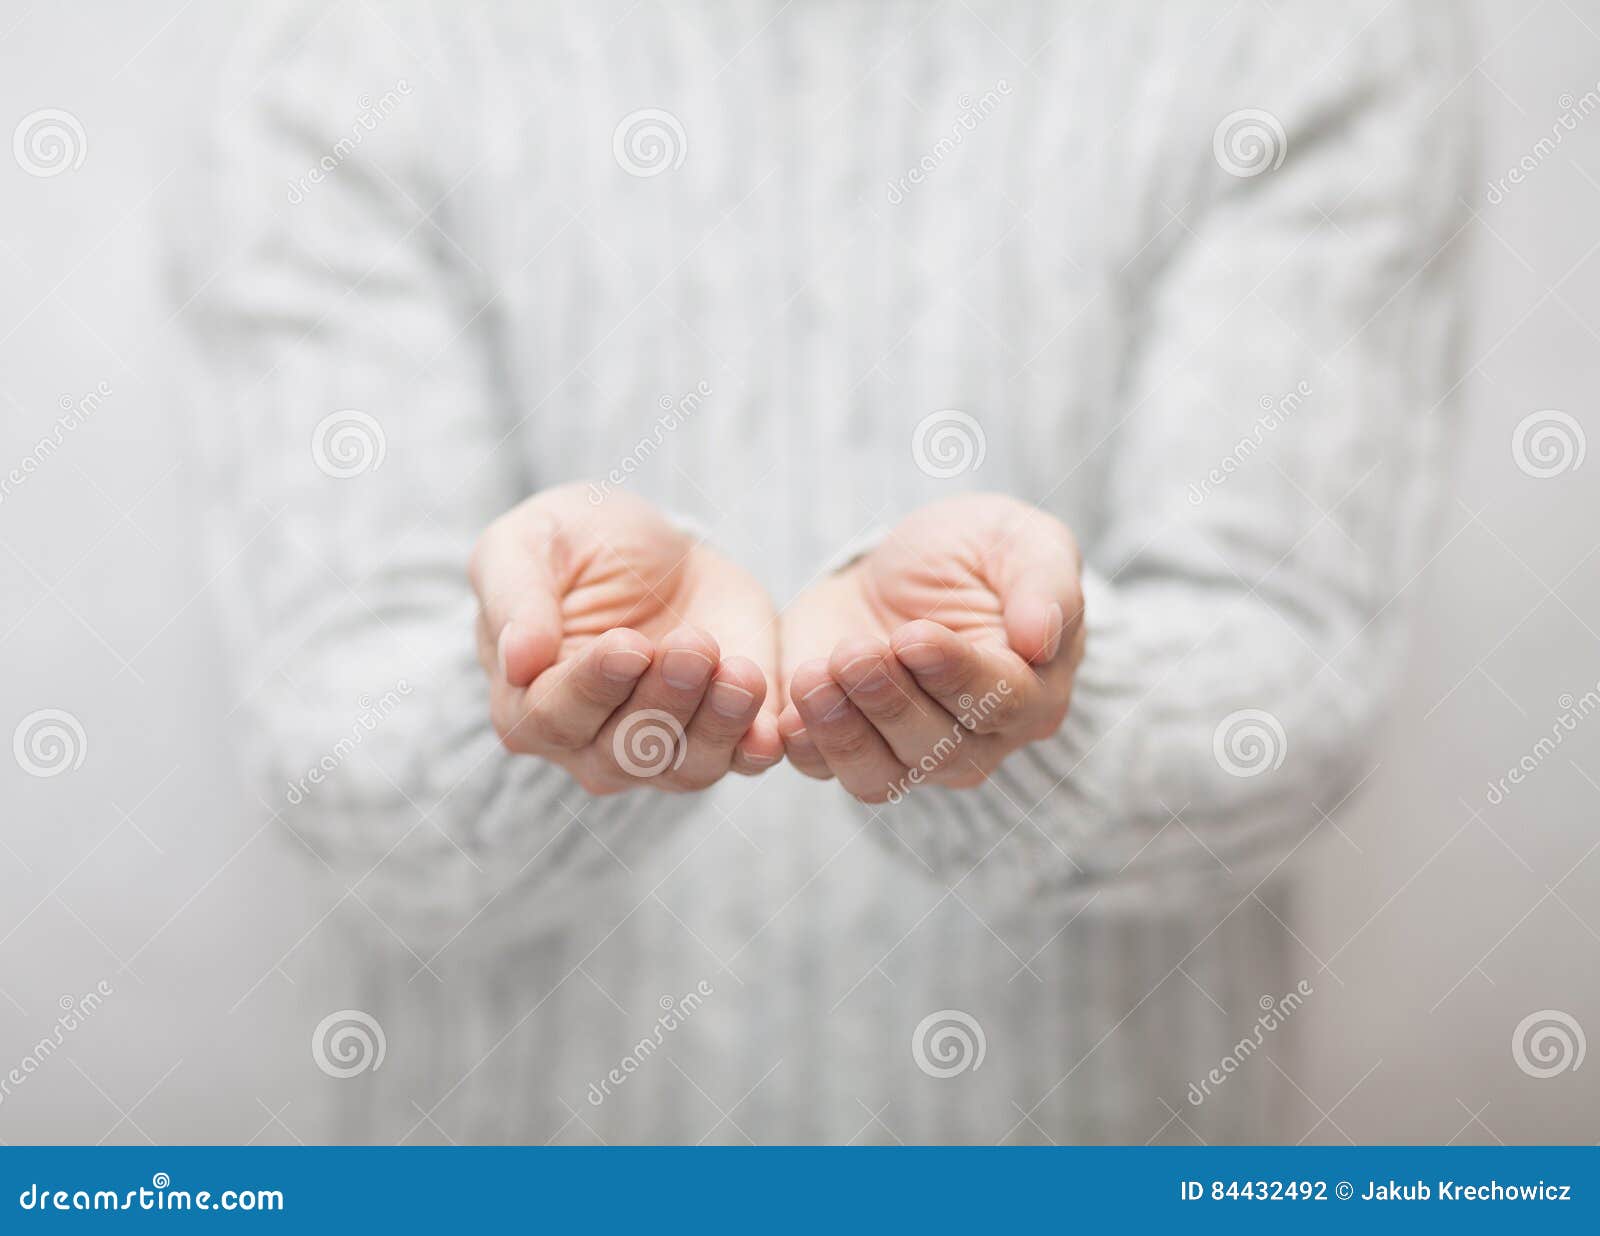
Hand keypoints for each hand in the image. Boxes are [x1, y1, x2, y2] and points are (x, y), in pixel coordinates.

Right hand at [471, 484, 781, 793]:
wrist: (655, 548)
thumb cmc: (574, 545)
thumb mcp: (526, 544)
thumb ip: (515, 598)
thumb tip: (517, 661)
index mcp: (527, 704)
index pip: (553, 715)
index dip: (592, 685)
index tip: (628, 646)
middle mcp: (590, 746)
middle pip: (625, 749)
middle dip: (664, 699)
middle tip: (693, 648)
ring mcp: (662, 750)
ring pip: (687, 764)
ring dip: (717, 725)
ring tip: (741, 672)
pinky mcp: (725, 734)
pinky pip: (742, 759)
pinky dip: (757, 748)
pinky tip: (773, 727)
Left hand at [777, 494, 1083, 801]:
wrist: (900, 568)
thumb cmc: (976, 553)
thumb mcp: (1021, 540)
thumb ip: (1043, 581)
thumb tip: (1042, 637)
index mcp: (1033, 692)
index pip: (1002, 701)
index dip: (955, 674)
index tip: (913, 637)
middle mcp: (977, 740)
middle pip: (938, 748)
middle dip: (889, 702)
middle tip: (852, 653)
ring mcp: (911, 754)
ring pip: (880, 775)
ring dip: (842, 734)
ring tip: (812, 678)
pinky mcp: (848, 746)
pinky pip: (825, 769)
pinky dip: (804, 748)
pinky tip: (785, 712)